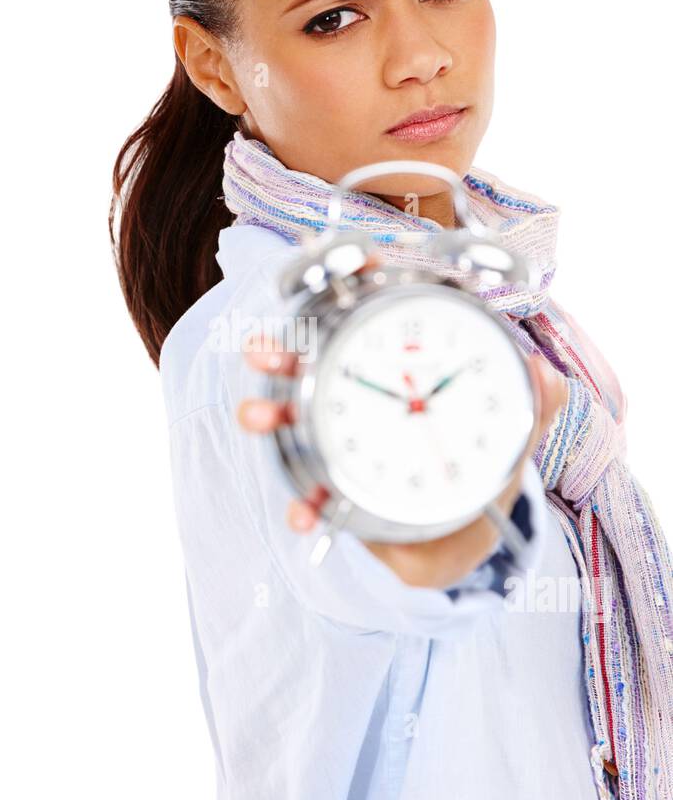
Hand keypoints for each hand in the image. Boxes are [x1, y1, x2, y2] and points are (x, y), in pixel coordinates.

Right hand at [235, 250, 568, 589]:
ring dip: (265, 415)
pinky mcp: (335, 495)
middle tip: (264, 351)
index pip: (368, 312)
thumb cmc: (481, 459)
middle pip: (306, 360)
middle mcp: (356, 396)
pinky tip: (302, 513)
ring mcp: (337, 443)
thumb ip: (538, 394)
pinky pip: (308, 498)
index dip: (353, 282)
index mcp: (396, 366)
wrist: (468, 532)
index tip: (348, 266)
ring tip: (259, 418)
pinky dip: (300, 507)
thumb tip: (542, 370)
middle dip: (276, 350)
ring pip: (289, 419)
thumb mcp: (516, 419)